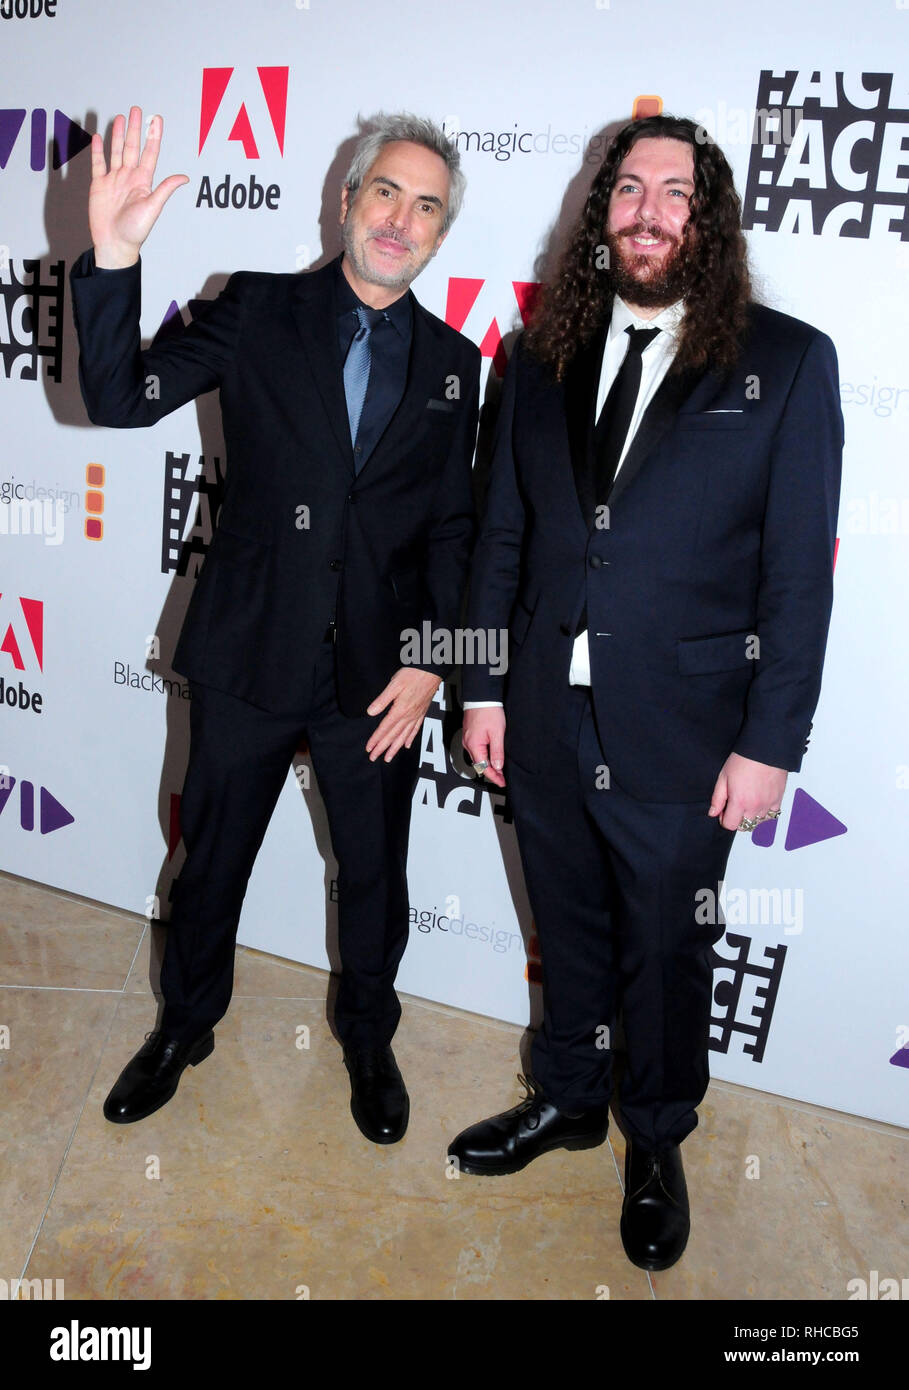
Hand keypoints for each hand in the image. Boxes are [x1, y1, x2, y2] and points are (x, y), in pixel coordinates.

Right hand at [90, 106, 188, 267]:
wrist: (114, 243)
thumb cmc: (135, 231)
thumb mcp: (153, 208)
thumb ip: (165, 189)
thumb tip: (184, 177)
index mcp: (143, 182)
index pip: (150, 153)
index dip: (153, 136)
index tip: (156, 119)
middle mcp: (129, 178)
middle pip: (133, 147)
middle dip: (136, 128)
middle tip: (137, 110)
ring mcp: (114, 180)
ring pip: (116, 151)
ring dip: (119, 135)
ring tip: (121, 118)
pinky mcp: (99, 185)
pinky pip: (98, 164)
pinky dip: (98, 150)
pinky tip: (99, 137)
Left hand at [366, 668, 440, 761]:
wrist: (432, 670)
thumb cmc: (413, 674)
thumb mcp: (394, 684)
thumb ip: (382, 700)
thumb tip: (371, 712)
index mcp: (400, 710)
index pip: (385, 729)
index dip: (376, 739)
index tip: (369, 748)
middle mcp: (408, 716)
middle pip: (393, 736)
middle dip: (383, 748)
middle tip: (374, 757)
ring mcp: (416, 715)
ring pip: (404, 736)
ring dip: (395, 748)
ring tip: (388, 757)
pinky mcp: (422, 712)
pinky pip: (415, 729)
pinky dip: (409, 738)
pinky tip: (406, 745)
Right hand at [462, 707, 505, 787]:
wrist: (481, 696)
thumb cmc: (488, 711)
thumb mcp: (497, 733)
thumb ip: (497, 752)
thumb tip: (498, 767)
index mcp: (474, 745)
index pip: (483, 767)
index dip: (494, 777)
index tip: (502, 782)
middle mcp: (468, 744)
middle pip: (480, 764)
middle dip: (492, 771)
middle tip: (503, 777)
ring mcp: (468, 739)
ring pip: (478, 757)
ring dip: (489, 763)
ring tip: (500, 768)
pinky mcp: (470, 734)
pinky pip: (477, 749)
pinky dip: (485, 755)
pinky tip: (493, 756)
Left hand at [709, 752, 786, 830]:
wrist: (765, 749)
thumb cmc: (744, 759)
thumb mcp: (723, 777)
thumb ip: (717, 798)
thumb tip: (713, 813)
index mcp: (739, 801)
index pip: (730, 825)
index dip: (724, 819)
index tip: (724, 810)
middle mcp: (755, 806)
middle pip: (744, 826)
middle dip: (737, 818)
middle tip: (735, 803)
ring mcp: (768, 804)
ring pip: (758, 822)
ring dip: (751, 815)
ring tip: (748, 800)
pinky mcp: (778, 799)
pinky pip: (771, 815)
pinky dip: (765, 812)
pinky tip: (759, 801)